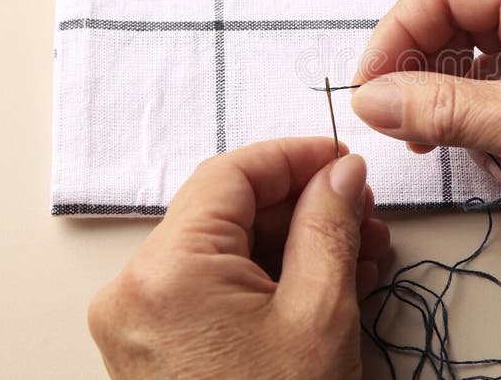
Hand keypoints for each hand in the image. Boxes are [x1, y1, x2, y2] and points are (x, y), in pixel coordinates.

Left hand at [87, 138, 389, 379]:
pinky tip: (328, 281)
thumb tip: (341, 173)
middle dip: (305, 206)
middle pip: (230, 212)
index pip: (231, 175)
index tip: (342, 158)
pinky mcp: (160, 344)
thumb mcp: (320, 312)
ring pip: (229, 249)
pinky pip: (218, 286)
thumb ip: (330, 225)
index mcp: (168, 272)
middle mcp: (138, 290)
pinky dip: (272, 276)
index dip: (294, 157)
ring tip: (360, 252)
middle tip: (362, 211)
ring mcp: (143, 320)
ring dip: (296, 242)